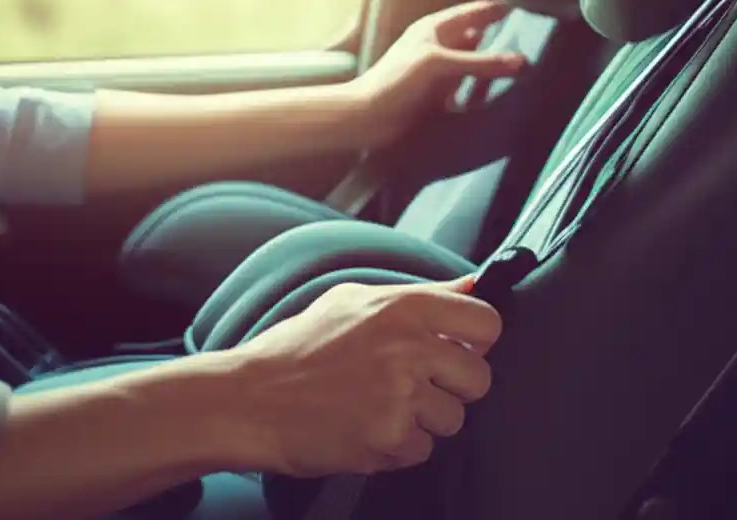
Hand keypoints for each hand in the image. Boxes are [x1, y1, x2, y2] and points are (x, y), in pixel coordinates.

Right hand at [232, 277, 500, 476]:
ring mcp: (400, 395)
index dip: (476, 341)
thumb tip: (474, 286)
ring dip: (424, 420)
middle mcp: (408, 348)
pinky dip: (399, 447)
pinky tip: (365, 428)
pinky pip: (423, 450)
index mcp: (404, 307)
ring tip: (379, 407)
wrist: (249, 400)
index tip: (456, 350)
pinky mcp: (389, 438)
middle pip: (480, 378)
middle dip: (453, 387)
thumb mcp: (354, 300)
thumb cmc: (298, 348)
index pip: (487, 323)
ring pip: (454, 419)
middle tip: (413, 386)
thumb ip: (420, 294)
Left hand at [347, 0, 524, 147]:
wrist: (366, 119)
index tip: (526, 4)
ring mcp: (437, 74)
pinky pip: (466, 91)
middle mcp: (437, 48)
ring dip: (493, 66)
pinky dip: (481, 91)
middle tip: (534, 37)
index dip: (498, 9)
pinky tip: (498, 95)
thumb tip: (521, 61)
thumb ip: (480, 62)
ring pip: (473, 65)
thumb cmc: (394, 82)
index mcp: (434, 29)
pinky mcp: (437, 97)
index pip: (474, 12)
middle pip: (476, 39)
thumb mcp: (439, 65)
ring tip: (524, 66)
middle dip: (501, 38)